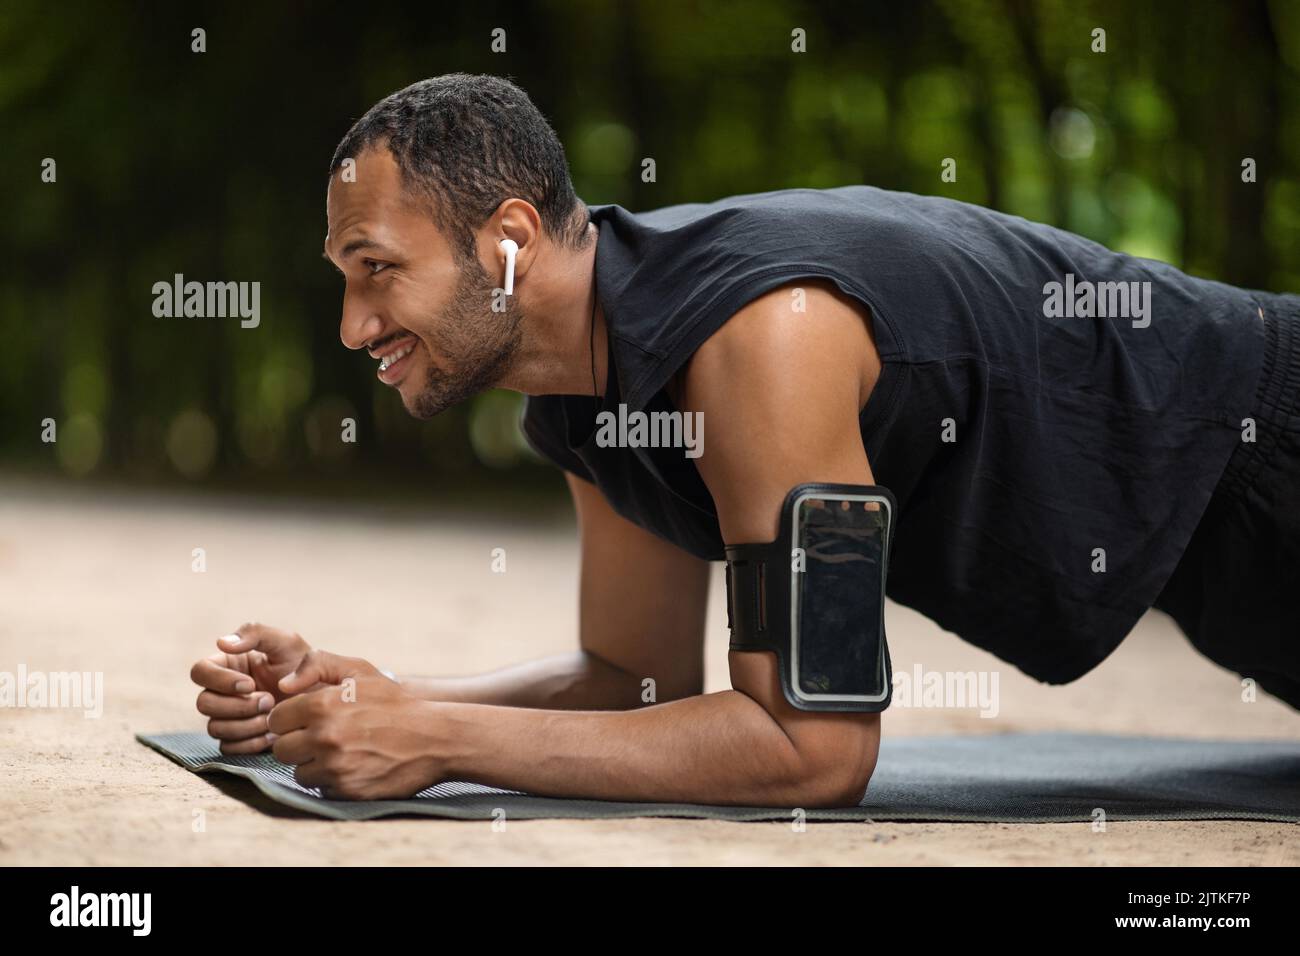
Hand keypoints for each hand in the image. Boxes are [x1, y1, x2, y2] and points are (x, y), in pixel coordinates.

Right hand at [190, 622, 316, 754]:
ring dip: (245, 725)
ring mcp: (228, 718)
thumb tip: (221, 642)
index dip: (219, 680)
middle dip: (237, 705)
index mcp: (228, 665)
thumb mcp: (286, 642)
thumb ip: (255, 633)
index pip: (200, 671)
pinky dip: (250, 743)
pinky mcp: (238, 740)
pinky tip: (273, 734)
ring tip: (274, 717)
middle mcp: (222, 692)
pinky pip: (228, 748)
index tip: (250, 683)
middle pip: (204, 703)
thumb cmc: (304, 666)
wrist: (324, 700)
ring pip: (214, 728)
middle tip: (269, 701)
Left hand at [268, 651, 444, 799]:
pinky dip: (332, 781)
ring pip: (299, 772)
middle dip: (297, 743)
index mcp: (322, 705)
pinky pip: (321, 789)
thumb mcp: (360, 671)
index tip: (307, 719)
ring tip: (340, 752)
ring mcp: (335, 767)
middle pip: (281, 749)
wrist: (433, 738)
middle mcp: (324, 737)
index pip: (276, 720)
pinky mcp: (347, 791)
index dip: (290, 719)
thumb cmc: (393, 702)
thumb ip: (317, 664)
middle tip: (322, 737)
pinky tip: (353, 766)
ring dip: (314, 764)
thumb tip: (283, 684)